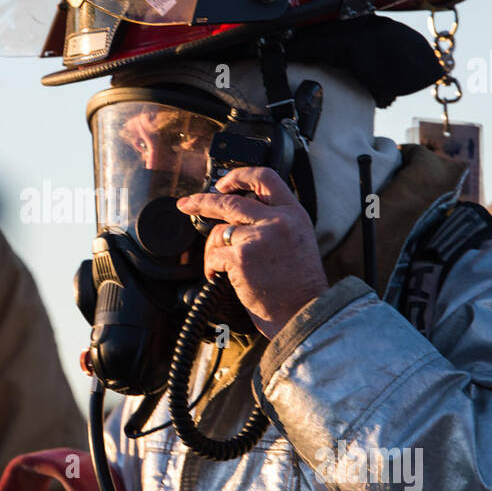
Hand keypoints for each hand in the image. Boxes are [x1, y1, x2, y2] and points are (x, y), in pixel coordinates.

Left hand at [176, 166, 327, 339]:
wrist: (305, 314)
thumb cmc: (299, 286)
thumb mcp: (298, 241)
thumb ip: (274, 222)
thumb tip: (238, 215)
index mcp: (294, 213)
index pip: (265, 178)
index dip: (239, 176)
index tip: (222, 184)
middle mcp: (277, 221)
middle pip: (230, 200)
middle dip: (202, 201)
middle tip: (186, 204)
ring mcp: (258, 238)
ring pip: (218, 232)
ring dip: (212, 251)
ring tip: (220, 269)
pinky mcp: (241, 257)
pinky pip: (214, 255)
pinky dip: (212, 269)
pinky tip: (222, 279)